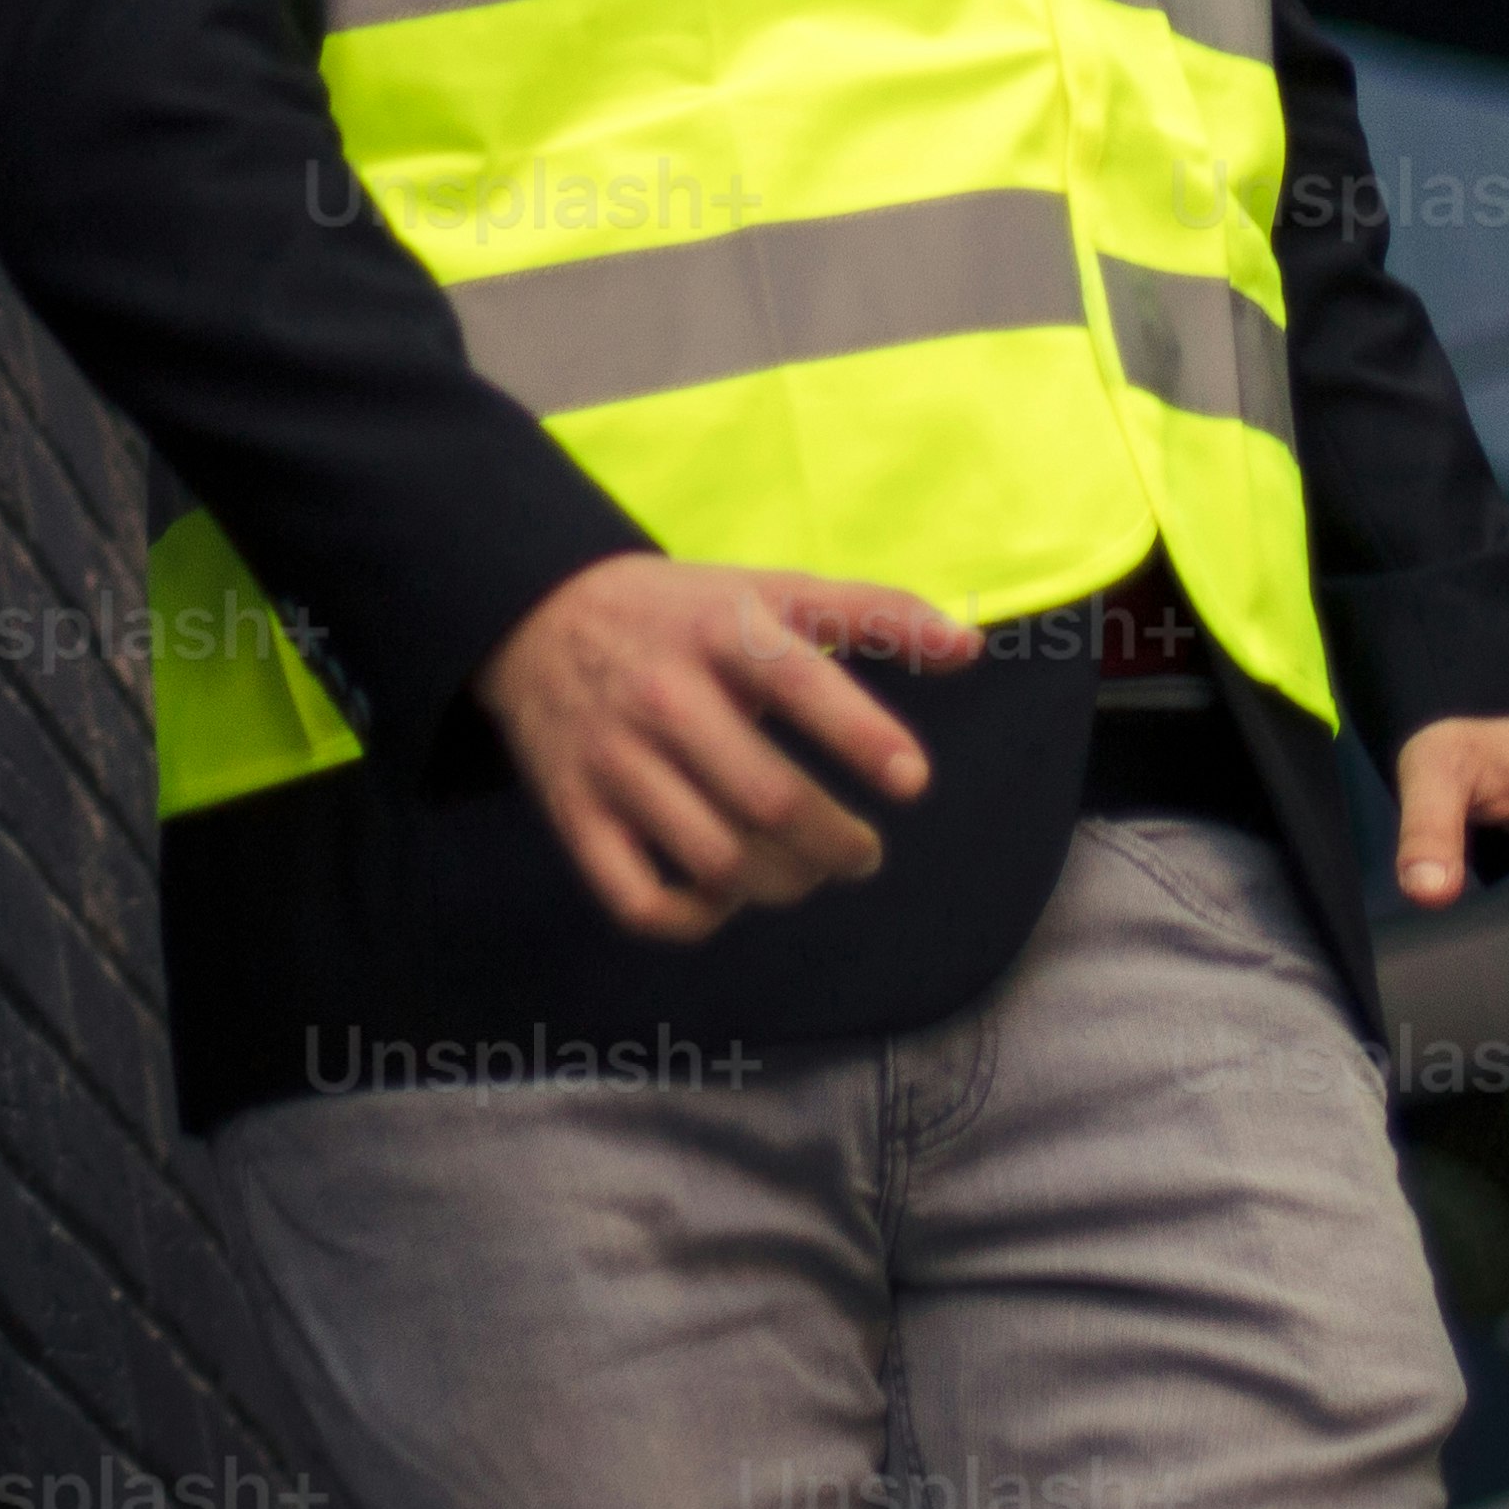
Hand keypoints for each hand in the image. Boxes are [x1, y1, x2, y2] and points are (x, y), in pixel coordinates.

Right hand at [484, 553, 974, 940]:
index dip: (861, 736)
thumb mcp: (771, 590)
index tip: (912, 781)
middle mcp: (663, 696)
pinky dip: (696, 919)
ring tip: (808, 870)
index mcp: (720, 631)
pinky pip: (638, 900)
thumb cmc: (685, 613)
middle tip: (863, 851)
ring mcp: (614, 761)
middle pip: (766, 799)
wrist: (536, 614)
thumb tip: (971, 648)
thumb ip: (874, 612)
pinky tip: (727, 895)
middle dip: (837, 843)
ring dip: (784, 884)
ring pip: (714, 860)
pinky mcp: (575, 814)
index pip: (797, 681)